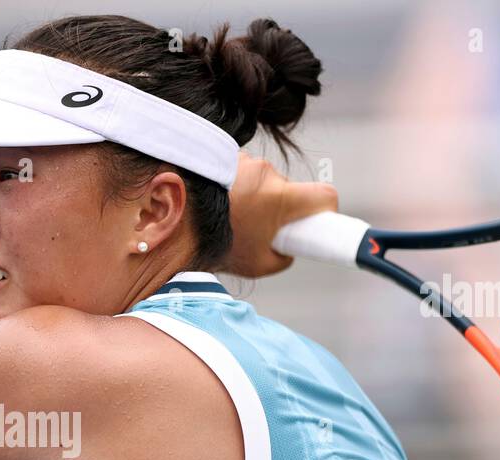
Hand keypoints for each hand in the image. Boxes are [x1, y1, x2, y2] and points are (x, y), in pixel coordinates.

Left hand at [224, 151, 338, 277]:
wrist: (172, 224)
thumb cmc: (215, 246)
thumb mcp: (258, 264)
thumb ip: (284, 256)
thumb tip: (291, 247)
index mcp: (279, 198)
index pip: (324, 195)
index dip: (327, 210)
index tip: (318, 221)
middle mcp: (266, 173)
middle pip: (289, 189)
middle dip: (281, 208)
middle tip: (261, 230)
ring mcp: (245, 161)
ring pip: (264, 181)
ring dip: (256, 197)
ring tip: (233, 218)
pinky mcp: (225, 156)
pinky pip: (242, 172)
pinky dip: (237, 187)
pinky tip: (221, 204)